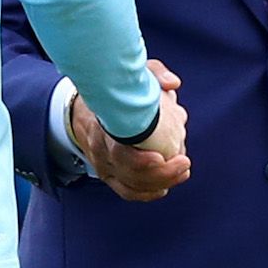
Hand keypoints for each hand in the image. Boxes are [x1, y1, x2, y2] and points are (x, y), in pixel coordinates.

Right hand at [71, 59, 190, 201]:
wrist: (83, 110)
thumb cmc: (113, 94)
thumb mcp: (130, 76)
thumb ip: (153, 74)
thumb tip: (173, 84)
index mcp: (103, 127)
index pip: (119, 152)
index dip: (140, 161)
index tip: (162, 157)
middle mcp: (101, 151)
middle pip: (129, 174)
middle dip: (161, 173)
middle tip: (184, 162)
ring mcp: (104, 166)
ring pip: (131, 186)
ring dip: (160, 183)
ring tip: (182, 172)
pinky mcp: (109, 175)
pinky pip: (127, 191)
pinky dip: (147, 193)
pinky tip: (164, 188)